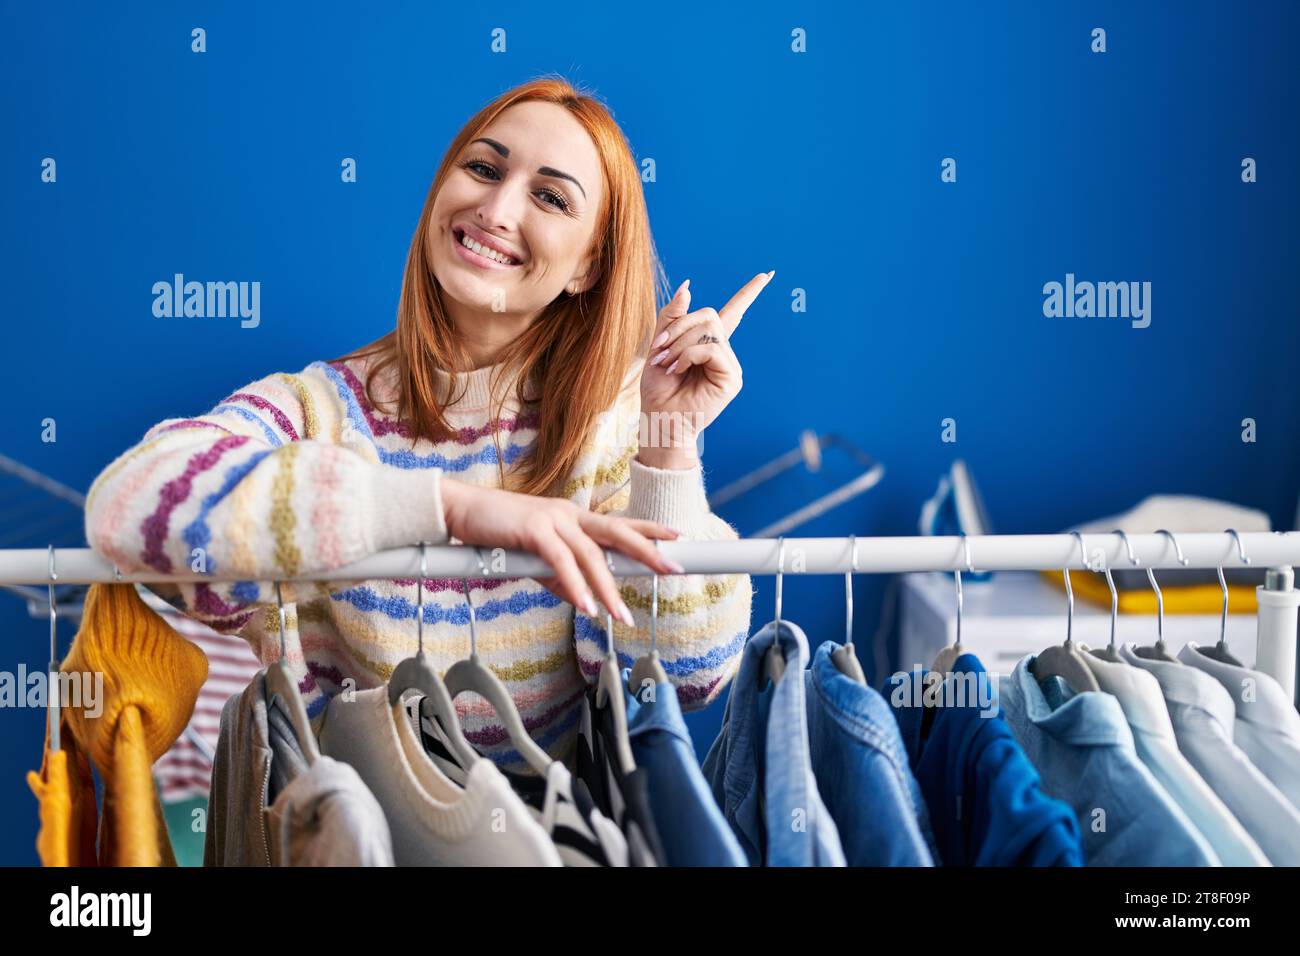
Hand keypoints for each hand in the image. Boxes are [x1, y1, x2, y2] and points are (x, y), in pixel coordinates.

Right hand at [440, 479, 685, 623]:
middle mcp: (569, 514)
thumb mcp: (533, 559)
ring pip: (591, 555)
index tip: (676, 539)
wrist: (460, 511)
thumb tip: (580, 600)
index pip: (618, 523)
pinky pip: (561, 562)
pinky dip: (575, 586)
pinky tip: (586, 606)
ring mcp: (553, 519)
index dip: (649, 531)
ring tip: (622, 615)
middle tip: (674, 569)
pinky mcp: (533, 529)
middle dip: (647, 551)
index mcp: (573, 517)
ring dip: (607, 588)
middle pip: (617, 533)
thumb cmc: (496, 533)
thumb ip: (558, 577)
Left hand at [639, 271, 772, 466]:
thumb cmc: (658, 389)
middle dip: (679, 327)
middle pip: (710, 315)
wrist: (660, 420)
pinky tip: (679, 369)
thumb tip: (687, 287)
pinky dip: (690, 354)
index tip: (767, 275)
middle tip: (659, 350)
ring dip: (680, 344)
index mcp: (708, 344)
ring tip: (667, 364)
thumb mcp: (659, 346)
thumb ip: (672, 317)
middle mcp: (723, 352)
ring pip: (710, 330)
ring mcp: (730, 365)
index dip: (749, 293)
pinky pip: (712, 348)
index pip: (733, 312)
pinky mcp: (732, 378)